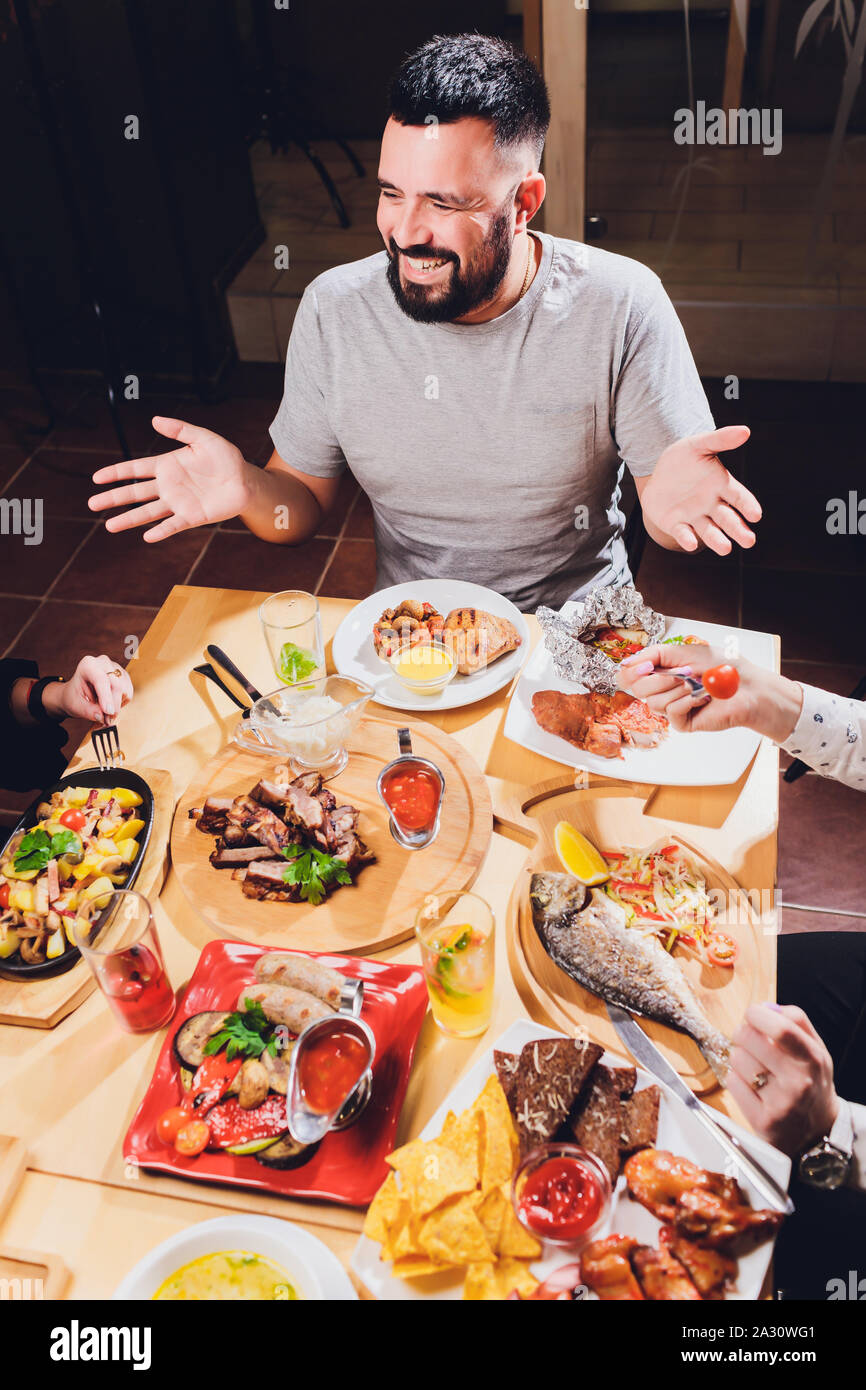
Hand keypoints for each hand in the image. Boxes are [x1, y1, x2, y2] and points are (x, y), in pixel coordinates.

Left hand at [43, 655, 133, 724]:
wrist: (77, 692)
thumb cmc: (74, 696)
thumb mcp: (75, 705)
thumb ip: (87, 711)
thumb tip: (101, 716)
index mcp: (88, 664)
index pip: (101, 679)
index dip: (106, 697)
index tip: (108, 712)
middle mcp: (104, 663)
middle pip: (116, 685)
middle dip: (112, 705)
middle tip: (106, 720)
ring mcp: (116, 668)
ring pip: (125, 690)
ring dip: (117, 705)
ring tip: (104, 709)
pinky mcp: (124, 676)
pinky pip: (128, 693)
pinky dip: (121, 702)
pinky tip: (110, 703)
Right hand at [88, 417, 251, 541]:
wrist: (245, 481)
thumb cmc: (226, 459)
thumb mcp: (203, 438)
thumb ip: (180, 429)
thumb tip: (155, 420)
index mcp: (167, 466)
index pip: (135, 469)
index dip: (116, 473)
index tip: (97, 478)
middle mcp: (168, 486)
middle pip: (134, 492)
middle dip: (113, 498)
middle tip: (92, 504)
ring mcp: (178, 503)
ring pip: (147, 512)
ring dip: (128, 519)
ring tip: (109, 527)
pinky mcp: (191, 517)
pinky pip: (172, 525)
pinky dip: (160, 531)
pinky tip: (146, 536)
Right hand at [617, 642, 802, 741]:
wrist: (748, 686)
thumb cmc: (722, 667)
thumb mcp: (683, 651)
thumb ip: (652, 655)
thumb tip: (624, 664)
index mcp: (661, 671)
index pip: (629, 675)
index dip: (632, 671)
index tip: (645, 666)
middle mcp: (663, 689)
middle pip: (637, 689)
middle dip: (660, 678)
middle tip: (685, 674)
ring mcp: (672, 707)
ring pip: (653, 702)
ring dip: (677, 689)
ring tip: (697, 685)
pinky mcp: (683, 722)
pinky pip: (671, 712)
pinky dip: (686, 702)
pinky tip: (702, 698)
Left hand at [638, 425, 760, 554]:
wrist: (657, 474)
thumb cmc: (683, 459)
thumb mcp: (699, 445)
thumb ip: (720, 440)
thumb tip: (746, 430)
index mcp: (722, 485)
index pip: (739, 497)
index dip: (747, 506)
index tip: (756, 515)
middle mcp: (712, 505)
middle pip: (728, 520)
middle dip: (738, 530)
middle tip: (749, 541)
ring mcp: (695, 517)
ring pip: (709, 531)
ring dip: (717, 540)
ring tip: (726, 548)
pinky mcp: (677, 525)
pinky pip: (683, 533)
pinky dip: (687, 539)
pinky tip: (691, 543)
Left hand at [728, 1003, 838, 1157]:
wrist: (818, 1132)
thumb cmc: (811, 1082)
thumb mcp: (816, 1050)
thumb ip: (796, 1022)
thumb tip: (766, 1006)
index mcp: (813, 1059)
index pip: (781, 1028)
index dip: (758, 1014)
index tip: (752, 1014)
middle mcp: (799, 1082)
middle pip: (750, 1039)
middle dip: (742, 1032)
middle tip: (746, 1037)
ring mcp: (780, 1103)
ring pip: (737, 1059)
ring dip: (739, 1057)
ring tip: (754, 1065)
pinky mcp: (762, 1120)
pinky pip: (732, 1082)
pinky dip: (735, 1078)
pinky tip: (750, 1084)